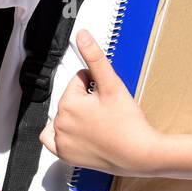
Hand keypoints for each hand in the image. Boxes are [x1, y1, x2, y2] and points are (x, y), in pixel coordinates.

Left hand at [39, 28, 161, 176]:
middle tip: (107, 109)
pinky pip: (52, 139)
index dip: (95, 84)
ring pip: (64, 116)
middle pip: (71, 98)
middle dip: (86, 99)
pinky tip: (77, 132)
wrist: (139, 153)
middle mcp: (60, 123)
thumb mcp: (112, 85)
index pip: (78, 80)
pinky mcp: (66, 155)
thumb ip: (95, 58)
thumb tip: (82, 35)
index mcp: (68, 103)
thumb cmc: (127, 122)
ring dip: (77, 115)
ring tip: (98, 122)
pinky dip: (61, 134)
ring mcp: (62, 141)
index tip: (107, 95)